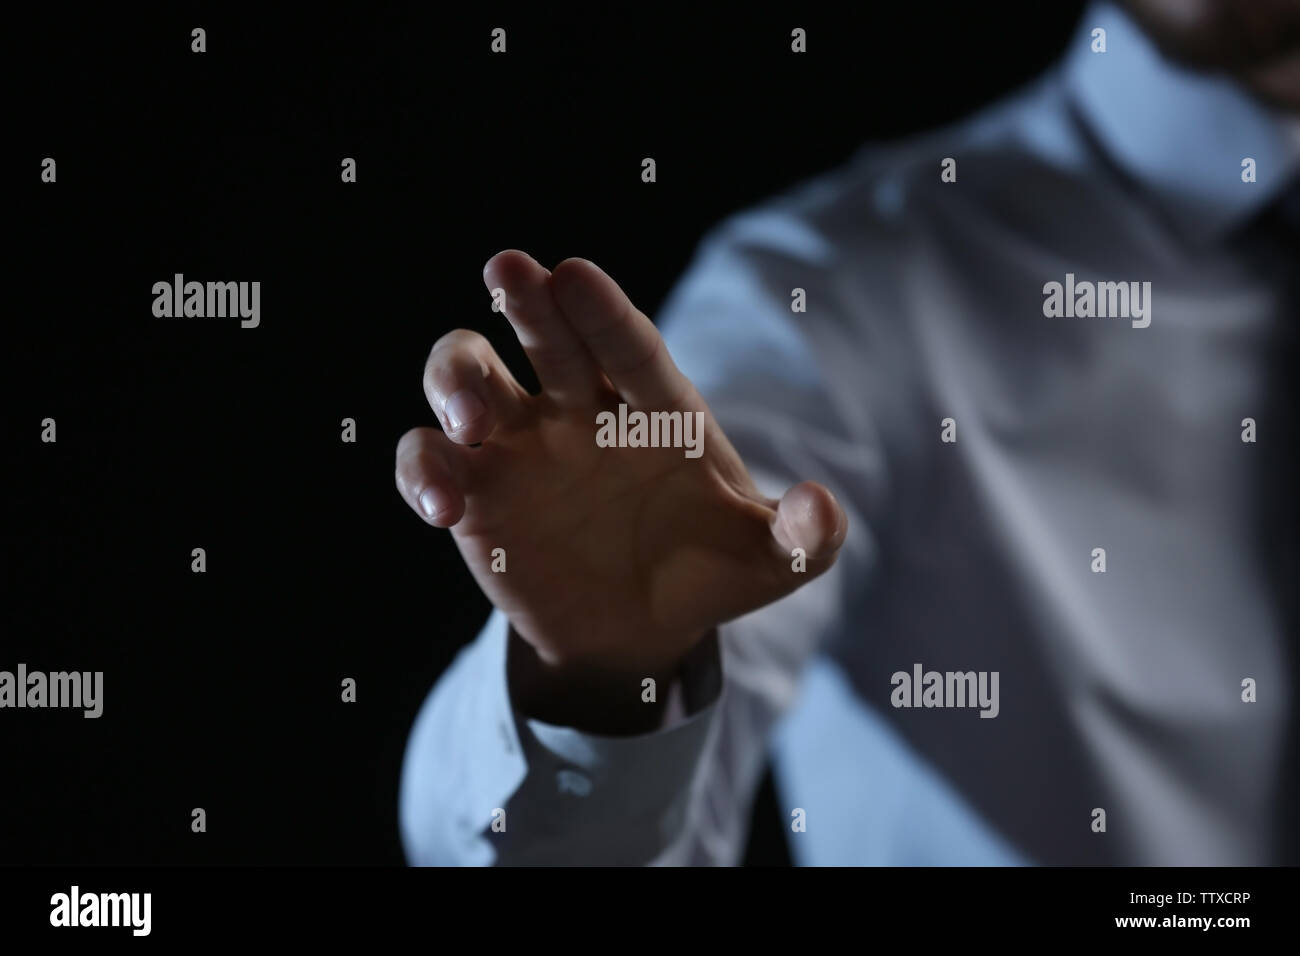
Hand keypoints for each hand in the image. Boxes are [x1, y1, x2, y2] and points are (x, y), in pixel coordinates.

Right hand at [395, 251, 846, 711]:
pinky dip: (423, 470)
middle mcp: (580, 407)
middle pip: (543, 335)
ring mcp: (520, 442)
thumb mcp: (765, 563)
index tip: (575, 275)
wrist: (637, 628)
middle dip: (524, 302)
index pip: (630, 349)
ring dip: (457, 377)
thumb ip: (801, 538)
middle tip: (509, 270)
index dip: (605, 314)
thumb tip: (824, 508)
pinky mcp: (473, 488)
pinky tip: (443, 504)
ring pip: (466, 375)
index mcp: (654, 409)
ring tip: (469, 416)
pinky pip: (429, 459)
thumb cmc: (706, 573)